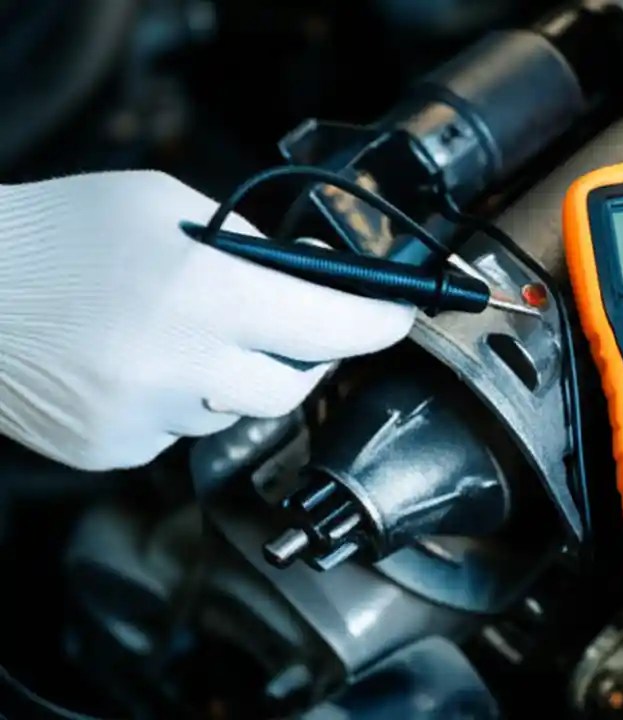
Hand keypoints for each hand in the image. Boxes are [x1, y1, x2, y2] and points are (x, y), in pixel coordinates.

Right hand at [0, 171, 415, 470]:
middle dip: (306, 353)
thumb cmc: (56, 233)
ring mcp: (144, 417)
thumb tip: (318, 272)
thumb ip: (249, 244)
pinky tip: (134, 364)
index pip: (332, 325)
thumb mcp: (163, 207)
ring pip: (234, 410)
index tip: (397, 318)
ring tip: (176, 333)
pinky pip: (180, 431)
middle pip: (294, 384)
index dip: (377, 323)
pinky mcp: (112, 449)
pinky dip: (178, 401)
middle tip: (294, 323)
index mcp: (202, 293)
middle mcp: (179, 365)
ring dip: (230, 377)